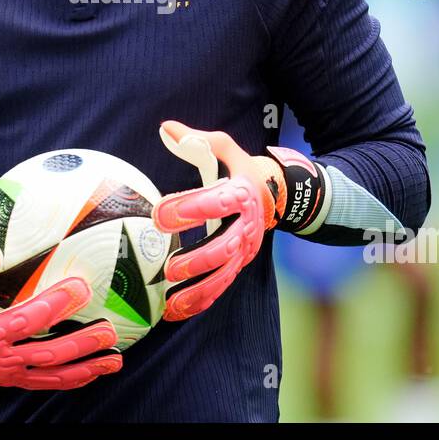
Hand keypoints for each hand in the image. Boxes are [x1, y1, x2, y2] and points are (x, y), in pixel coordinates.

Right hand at [0, 240, 123, 389]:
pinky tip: (96, 372)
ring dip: (86, 368)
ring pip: (54, 375)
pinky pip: (50, 383)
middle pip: (48, 353)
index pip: (27, 320)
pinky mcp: (17, 381)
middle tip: (108, 330)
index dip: (55, 304)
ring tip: (114, 360)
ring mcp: (12, 374)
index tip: (80, 287)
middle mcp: (3, 359)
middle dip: (80, 343)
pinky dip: (74, 380)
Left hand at [154, 120, 327, 320]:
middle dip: (198, 259)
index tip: (161, 214)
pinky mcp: (238, 265)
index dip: (190, 208)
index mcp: (242, 194)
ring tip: (171, 295)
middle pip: (226, 248)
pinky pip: (220, 288)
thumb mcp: (227, 149)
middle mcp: (247, 226)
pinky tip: (174, 310)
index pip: (219, 202)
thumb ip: (198, 141)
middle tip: (169, 266)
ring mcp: (244, 249)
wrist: (277, 195)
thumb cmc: (241, 170)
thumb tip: (166, 128)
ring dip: (199, 288)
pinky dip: (199, 302)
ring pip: (225, 275)